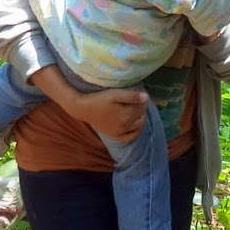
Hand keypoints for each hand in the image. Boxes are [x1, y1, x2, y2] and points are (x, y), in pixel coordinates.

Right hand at [28, 65, 148, 141]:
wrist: (82, 108)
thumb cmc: (99, 98)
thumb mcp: (115, 94)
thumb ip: (132, 96)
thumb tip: (146, 97)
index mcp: (126, 116)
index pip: (142, 107)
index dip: (143, 98)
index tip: (139, 91)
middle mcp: (125, 127)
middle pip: (141, 116)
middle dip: (142, 107)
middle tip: (137, 99)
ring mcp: (119, 132)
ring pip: (138, 126)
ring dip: (140, 117)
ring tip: (135, 108)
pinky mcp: (114, 135)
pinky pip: (129, 137)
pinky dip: (135, 131)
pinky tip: (135, 124)